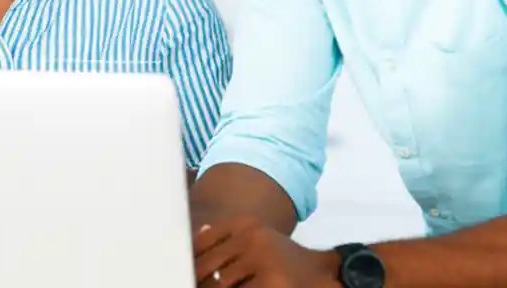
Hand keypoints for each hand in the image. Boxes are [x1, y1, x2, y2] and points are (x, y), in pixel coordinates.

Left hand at [193, 216, 339, 287]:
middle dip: (198, 282)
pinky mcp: (271, 282)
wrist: (323, 273)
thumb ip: (228, 239)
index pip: (202, 242)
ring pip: (219, 285)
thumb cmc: (284, 262)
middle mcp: (252, 237)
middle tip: (188, 284)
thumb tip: (194, 237)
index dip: (189, 260)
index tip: (182, 271)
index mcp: (245, 224)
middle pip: (206, 267)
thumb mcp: (257, 240)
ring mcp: (262, 260)